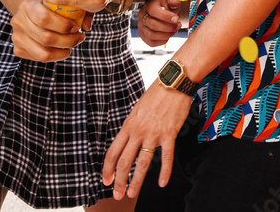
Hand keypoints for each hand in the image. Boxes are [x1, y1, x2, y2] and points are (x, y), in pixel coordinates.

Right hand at [10, 0, 84, 61]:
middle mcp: (18, 21)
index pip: (44, 19)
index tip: (77, 27)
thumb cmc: (52, 6)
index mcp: (27, 6)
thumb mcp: (61, 2)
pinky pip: (40, 58)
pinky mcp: (18, 50)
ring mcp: (17, 37)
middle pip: (46, 38)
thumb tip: (87, 26)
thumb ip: (76, 9)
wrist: (32, 12)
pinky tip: (62, 49)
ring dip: (63, 52)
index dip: (64, 26)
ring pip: (43, 53)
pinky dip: (56, 56)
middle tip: (80, 37)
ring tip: (73, 44)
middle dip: (68, 41)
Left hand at [102, 83, 192, 199]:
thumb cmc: (156, 95)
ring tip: (132, 193)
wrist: (173, 83)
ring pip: (142, 162)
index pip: (113, 152)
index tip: (106, 180)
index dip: (108, 169)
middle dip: (119, 181)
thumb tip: (128, 141)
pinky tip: (162, 182)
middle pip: (125, 161)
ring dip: (136, 181)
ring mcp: (154, 134)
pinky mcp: (169, 134)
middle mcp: (138, 131)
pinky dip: (165, 171)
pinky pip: (166, 157)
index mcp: (128, 125)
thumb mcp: (137, 110)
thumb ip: (132, 127)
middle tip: (117, 195)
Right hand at [139, 0, 181, 46]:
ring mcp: (141, 27)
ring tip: (174, 30)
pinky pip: (152, 42)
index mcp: (149, 5)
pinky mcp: (144, 36)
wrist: (160, 11)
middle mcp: (142, 16)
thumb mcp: (170, 1)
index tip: (176, 19)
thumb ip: (174, 2)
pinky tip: (168, 35)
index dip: (166, 16)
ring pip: (151, 35)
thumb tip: (176, 2)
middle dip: (168, 27)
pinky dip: (162, 40)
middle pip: (152, 24)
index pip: (153, 11)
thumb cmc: (165, 6)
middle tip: (178, 25)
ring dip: (166, 34)